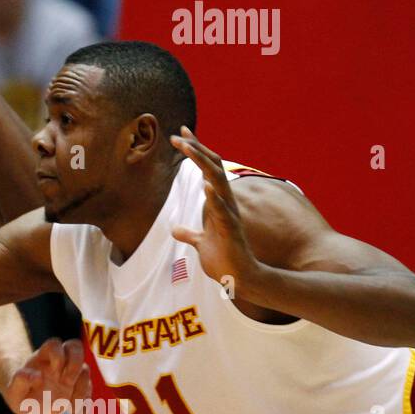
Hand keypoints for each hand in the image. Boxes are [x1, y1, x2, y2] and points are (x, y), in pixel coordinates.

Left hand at [4, 337, 90, 413]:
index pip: (54, 344)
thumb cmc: (19, 393)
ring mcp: (71, 374)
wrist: (27, 401)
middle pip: (75, 347)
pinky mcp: (78, 389)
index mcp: (43, 358)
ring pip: (85, 370)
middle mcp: (60, 362)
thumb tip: (37, 376)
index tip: (54, 372)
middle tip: (66, 382)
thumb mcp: (12, 392)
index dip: (58, 355)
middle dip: (75, 364)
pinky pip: (89, 393)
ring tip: (69, 407)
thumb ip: (19, 382)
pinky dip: (85, 405)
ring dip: (82, 388)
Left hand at [170, 127, 261, 292]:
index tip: (182, 134)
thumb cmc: (224, 259)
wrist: (239, 279)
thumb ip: (189, 234)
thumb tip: (175, 229)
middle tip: (178, 134)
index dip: (196, 152)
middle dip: (196, 150)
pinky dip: (214, 198)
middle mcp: (226, 204)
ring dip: (202, 165)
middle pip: (213, 169)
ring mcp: (229, 216)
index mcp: (219, 203)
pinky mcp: (230, 231)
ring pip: (217, 183)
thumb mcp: (201, 243)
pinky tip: (205, 184)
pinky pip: (223, 211)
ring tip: (187, 148)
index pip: (207, 170)